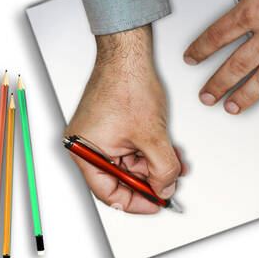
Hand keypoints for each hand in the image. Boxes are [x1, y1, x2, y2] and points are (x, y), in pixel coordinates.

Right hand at [66, 26, 185, 212]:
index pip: (108, 192)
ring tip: (173, 162)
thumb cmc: (126, 83)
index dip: (135, 202)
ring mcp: (98, 135)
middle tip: (168, 184)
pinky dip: (148, 151)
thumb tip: (165, 187)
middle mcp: (86, 145)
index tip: (154, 204)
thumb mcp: (151, 136)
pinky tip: (166, 150)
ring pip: (128, 163)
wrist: (128, 53)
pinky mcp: (109, 126)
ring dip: (153, 164)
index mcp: (85, 151)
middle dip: (148, 180)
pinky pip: (129, 147)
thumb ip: (162, 169)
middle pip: (119, 178)